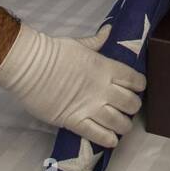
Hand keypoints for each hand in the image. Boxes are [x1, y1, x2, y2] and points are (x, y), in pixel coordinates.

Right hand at [0, 23, 144, 148]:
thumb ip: (96, 41)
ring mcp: (90, 106)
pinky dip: (108, 139)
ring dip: (124, 126)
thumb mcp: (79, 43)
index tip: (137, 88)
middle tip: (127, 109)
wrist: (29, 66)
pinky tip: (112, 140)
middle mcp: (102, 88)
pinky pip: (97, 134)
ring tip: (121, 126)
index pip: (134, 79)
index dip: (139, 86)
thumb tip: (109, 30)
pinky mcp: (74, 121)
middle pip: (130, 103)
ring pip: (118, 122)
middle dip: (132, 107)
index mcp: (105, 67)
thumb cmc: (53, 52)